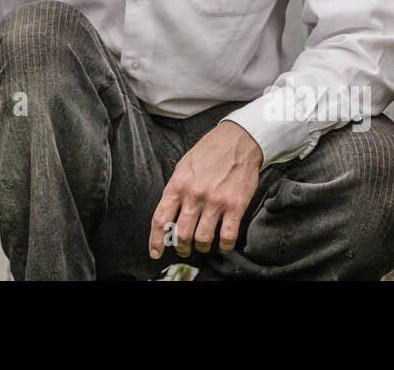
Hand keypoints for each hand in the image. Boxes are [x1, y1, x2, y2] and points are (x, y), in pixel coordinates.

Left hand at [149, 120, 261, 259]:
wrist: (237, 141)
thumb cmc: (209, 152)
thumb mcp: (183, 167)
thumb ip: (175, 189)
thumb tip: (168, 213)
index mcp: (178, 185)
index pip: (160, 220)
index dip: (156, 240)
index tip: (155, 252)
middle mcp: (194, 195)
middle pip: (181, 234)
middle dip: (180, 247)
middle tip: (183, 249)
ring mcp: (215, 201)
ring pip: (202, 239)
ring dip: (200, 247)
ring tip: (201, 246)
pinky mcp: (235, 206)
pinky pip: (227, 236)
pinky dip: (223, 246)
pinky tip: (222, 244)